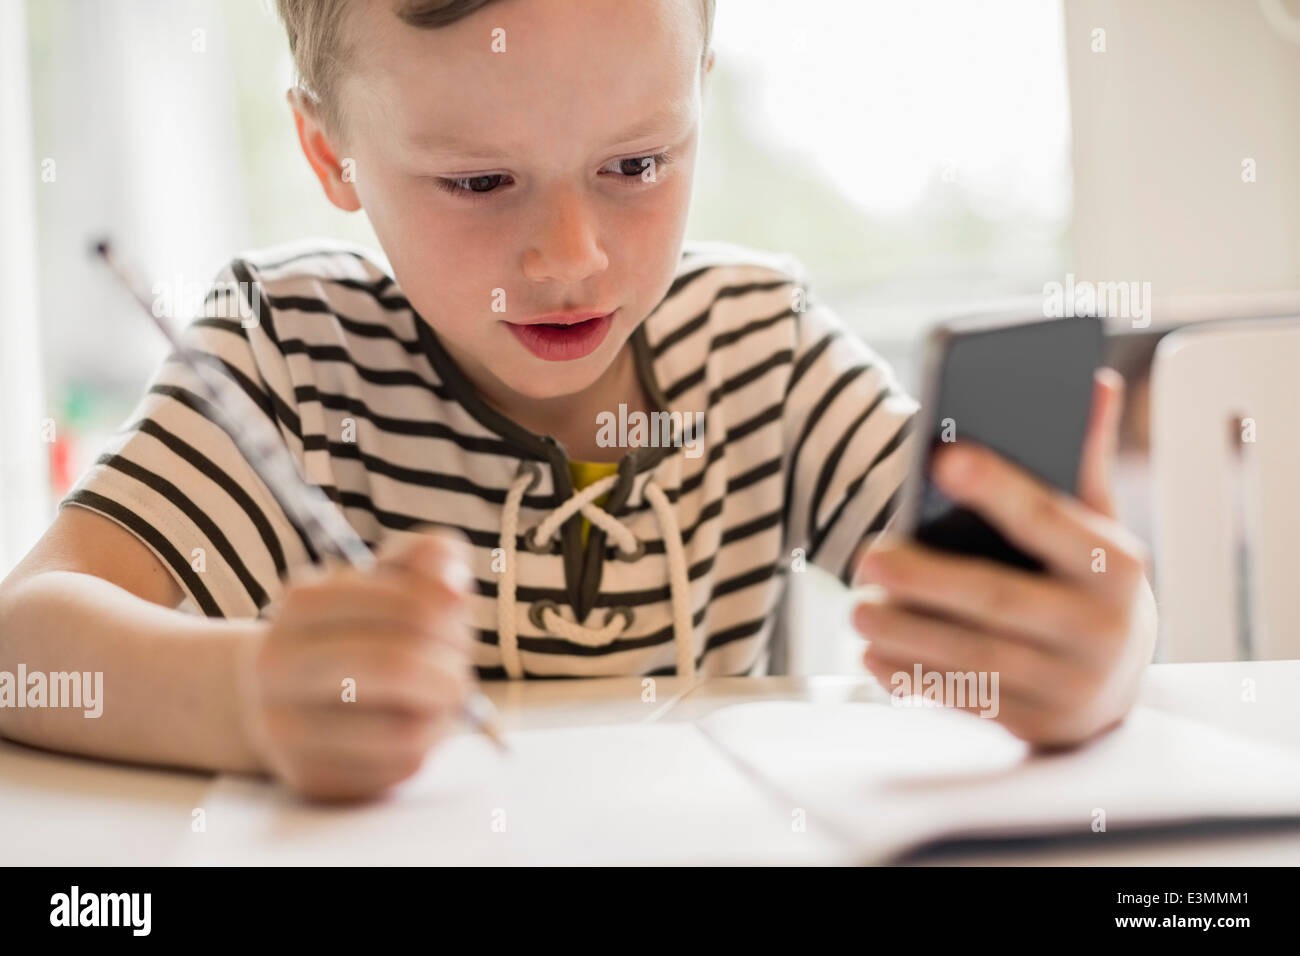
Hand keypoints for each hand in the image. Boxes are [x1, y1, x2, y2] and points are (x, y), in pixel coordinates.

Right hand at [235, 529, 474, 800]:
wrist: (279, 693)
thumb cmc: (354, 627)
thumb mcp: (386, 575)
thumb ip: (428, 557)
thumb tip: (454, 588)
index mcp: (301, 603)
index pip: (407, 609)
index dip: (452, 618)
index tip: (459, 621)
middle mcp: (280, 666)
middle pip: (396, 669)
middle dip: (450, 669)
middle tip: (461, 670)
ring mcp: (287, 728)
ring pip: (403, 732)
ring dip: (444, 715)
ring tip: (441, 700)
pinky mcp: (310, 777)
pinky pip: (396, 769)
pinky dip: (424, 747)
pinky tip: (413, 726)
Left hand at [851, 367, 1157, 748]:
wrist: (1116, 691)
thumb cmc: (1090, 587)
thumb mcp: (1096, 527)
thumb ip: (1081, 461)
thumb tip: (1090, 378)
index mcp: (1117, 566)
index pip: (1048, 519)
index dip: (997, 487)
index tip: (942, 456)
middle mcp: (1101, 628)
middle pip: (997, 599)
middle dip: (926, 580)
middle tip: (867, 555)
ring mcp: (1070, 684)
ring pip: (973, 658)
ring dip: (906, 633)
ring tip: (857, 609)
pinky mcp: (1035, 724)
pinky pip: (965, 700)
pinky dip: (914, 678)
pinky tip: (875, 655)